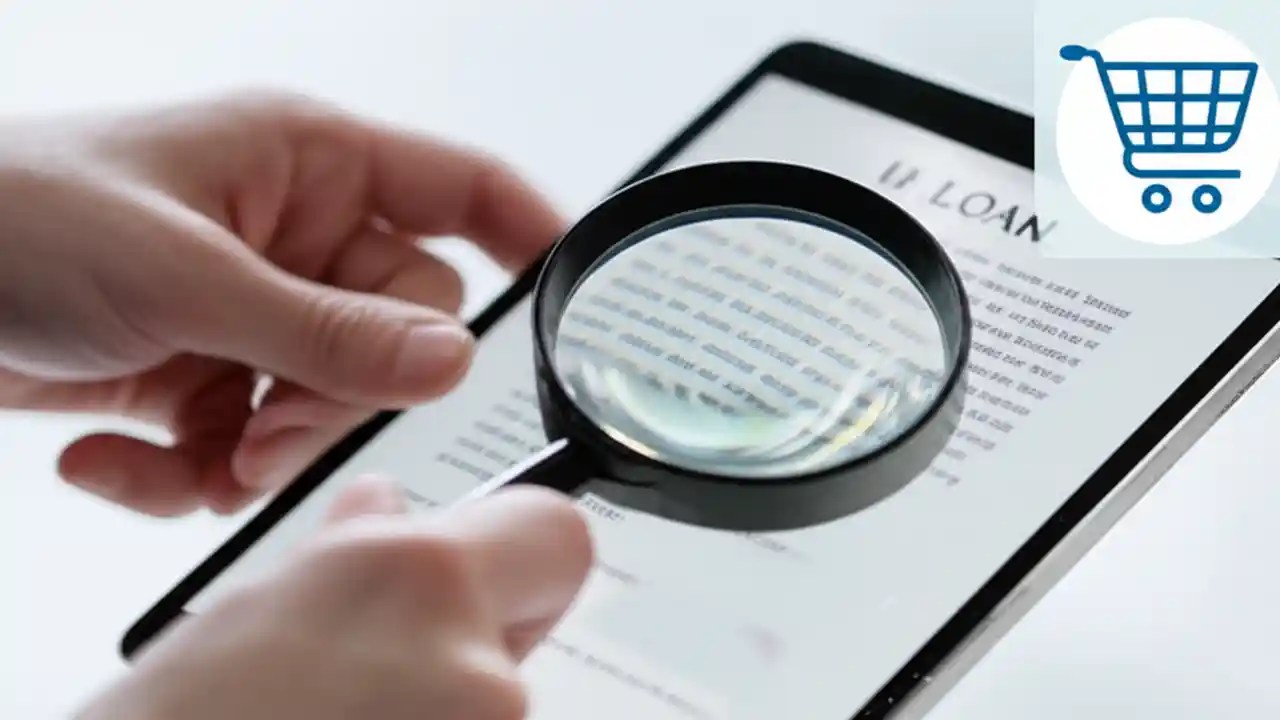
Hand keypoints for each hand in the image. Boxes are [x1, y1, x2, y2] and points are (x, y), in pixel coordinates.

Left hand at [0, 91, 563, 514]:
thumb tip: (446, 362)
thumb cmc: (6, 211)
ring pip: (327, 401)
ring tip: (198, 458)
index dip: (530, 232)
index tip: (574, 291)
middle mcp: (291, 233)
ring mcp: (248, 306)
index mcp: (309, 163)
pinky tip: (121, 459)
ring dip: (263, 449)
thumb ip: (324, 330)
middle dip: (339, 397)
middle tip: (275, 429)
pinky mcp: (197, 370)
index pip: (461, 189)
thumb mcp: (183, 274)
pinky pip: (247, 438)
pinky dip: (190, 471)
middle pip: (399, 330)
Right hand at [76, 476, 593, 719]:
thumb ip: (345, 552)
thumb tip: (383, 507)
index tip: (493, 580)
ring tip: (337, 716)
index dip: (524, 554)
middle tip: (390, 669)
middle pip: (525, 626)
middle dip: (482, 636)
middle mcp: (466, 661)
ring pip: (492, 699)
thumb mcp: (242, 618)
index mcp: (408, 576)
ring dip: (438, 704)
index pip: (557, 531)